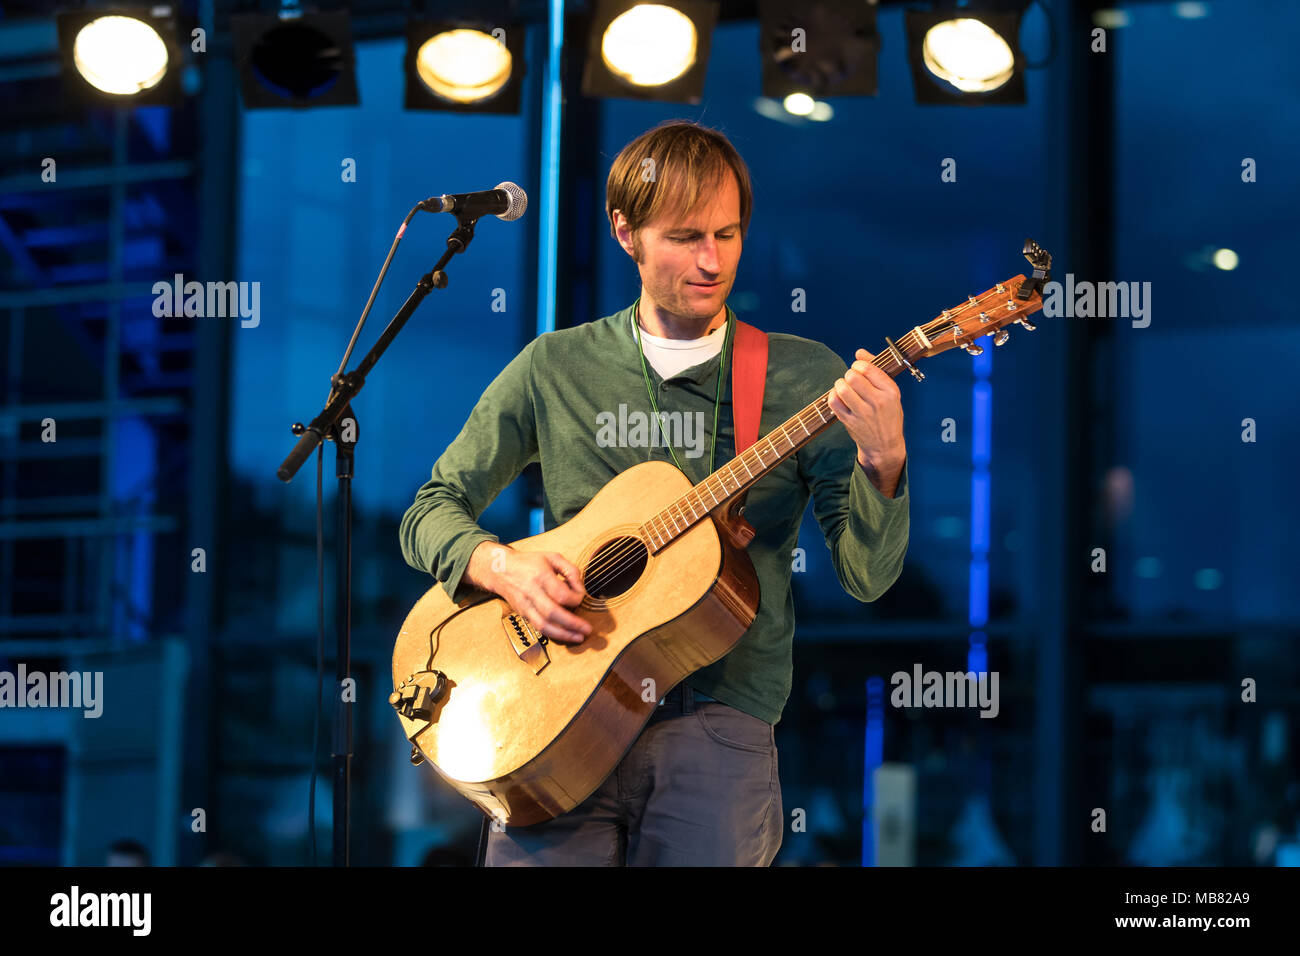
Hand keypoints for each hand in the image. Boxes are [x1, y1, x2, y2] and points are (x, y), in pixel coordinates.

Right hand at [485, 547, 591, 644]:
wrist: (500, 570)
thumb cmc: (529, 563)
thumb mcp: (552, 557)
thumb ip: (570, 570)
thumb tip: (580, 588)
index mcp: (540, 576)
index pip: (561, 593)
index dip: (575, 598)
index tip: (580, 597)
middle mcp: (531, 592)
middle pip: (552, 613)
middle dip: (572, 624)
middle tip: (587, 629)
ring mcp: (525, 605)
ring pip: (543, 625)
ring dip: (563, 634)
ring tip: (578, 637)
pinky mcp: (523, 614)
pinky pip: (538, 628)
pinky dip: (553, 634)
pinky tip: (565, 635)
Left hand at [827, 349, 906, 474]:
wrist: (884, 446)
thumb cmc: (888, 415)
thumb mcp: (890, 393)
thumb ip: (876, 370)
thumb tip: (859, 352)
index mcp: (891, 392)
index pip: (868, 369)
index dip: (858, 365)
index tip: (858, 369)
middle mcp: (878, 402)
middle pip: (853, 377)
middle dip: (848, 374)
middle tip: (851, 379)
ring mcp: (863, 413)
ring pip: (842, 388)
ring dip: (840, 384)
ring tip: (844, 387)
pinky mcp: (850, 422)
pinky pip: (834, 402)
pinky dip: (833, 396)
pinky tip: (839, 397)